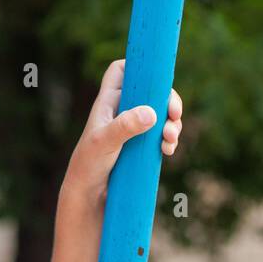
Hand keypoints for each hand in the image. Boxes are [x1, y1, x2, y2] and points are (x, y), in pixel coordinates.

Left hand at [63, 59, 183, 201]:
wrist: (87, 197)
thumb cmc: (88, 164)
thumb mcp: (104, 143)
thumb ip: (125, 126)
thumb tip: (152, 113)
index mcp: (108, 102)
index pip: (121, 70)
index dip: (137, 65)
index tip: (155, 74)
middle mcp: (121, 111)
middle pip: (151, 92)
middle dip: (168, 100)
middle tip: (175, 114)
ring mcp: (133, 128)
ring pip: (161, 114)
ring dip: (172, 123)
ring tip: (170, 138)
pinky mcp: (141, 146)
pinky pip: (162, 135)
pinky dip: (169, 139)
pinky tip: (167, 150)